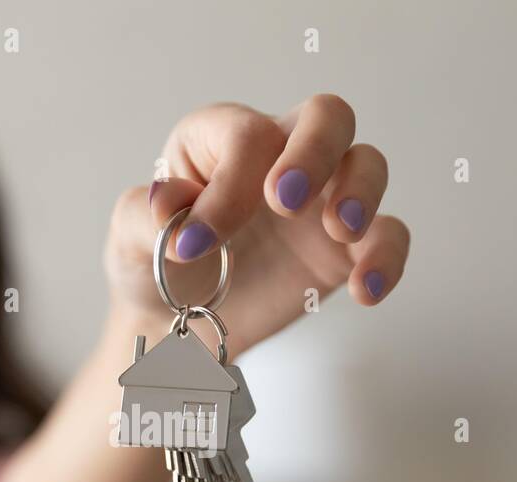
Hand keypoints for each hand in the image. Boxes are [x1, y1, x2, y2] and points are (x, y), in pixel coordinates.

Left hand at [103, 94, 409, 357]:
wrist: (176, 329)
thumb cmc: (154, 268)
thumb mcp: (130, 240)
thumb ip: (145, 214)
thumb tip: (170, 205)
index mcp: (221, 141)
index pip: (246, 137)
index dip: (228, 187)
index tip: (196, 245)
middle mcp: (278, 159)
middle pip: (326, 118)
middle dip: (314, 152)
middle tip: (286, 201)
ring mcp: (319, 202)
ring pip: (368, 165)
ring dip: (361, 193)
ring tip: (338, 232)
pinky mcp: (344, 250)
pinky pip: (386, 237)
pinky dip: (386, 258)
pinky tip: (367, 290)